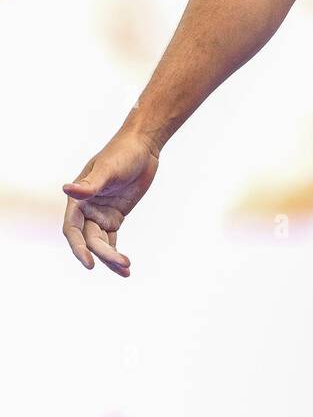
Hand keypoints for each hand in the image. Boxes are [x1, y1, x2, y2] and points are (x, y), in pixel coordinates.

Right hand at [62, 131, 160, 275]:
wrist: (142, 147)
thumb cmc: (121, 153)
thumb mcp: (107, 169)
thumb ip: (89, 184)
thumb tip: (66, 188)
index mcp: (78, 199)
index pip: (72, 229)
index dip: (78, 248)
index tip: (90, 263)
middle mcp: (86, 210)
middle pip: (89, 240)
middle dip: (103, 254)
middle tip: (121, 263)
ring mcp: (100, 215)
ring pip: (101, 244)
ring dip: (110, 258)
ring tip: (126, 270)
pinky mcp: (114, 217)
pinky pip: (112, 240)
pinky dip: (116, 253)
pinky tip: (125, 267)